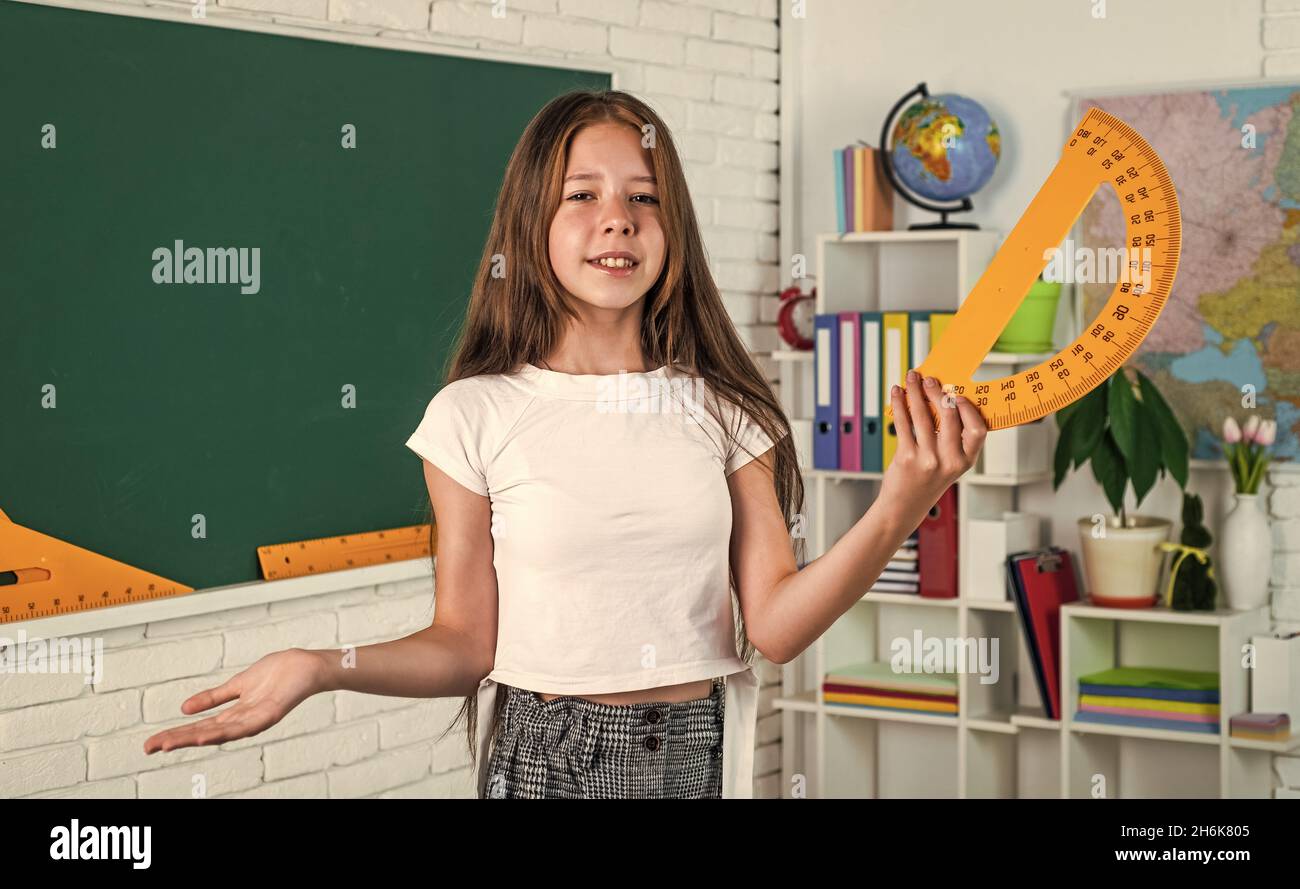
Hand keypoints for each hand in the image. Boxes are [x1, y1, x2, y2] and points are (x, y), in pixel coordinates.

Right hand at [142, 648, 326, 753]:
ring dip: (195, 738)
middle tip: (149, 748)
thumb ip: (214, 697)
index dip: (175, 734)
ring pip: (220, 733)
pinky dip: (224, 731)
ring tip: (170, 743)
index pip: (199, 727)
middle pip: (205, 734)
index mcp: (234, 714)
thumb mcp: (238, 685)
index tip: (151, 743)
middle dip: (176, 740)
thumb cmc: (277, 674)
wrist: (306, 666)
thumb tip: (184, 708)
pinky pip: (245, 725)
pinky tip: (205, 735)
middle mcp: (243, 721)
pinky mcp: (269, 714)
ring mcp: (256, 719)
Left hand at [877, 369, 987, 532]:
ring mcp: (928, 459)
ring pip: (923, 415)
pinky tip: (897, 394)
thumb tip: (943, 398)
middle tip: (929, 379)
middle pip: (949, 416)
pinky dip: (899, 404)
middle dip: (938, 392)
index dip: (969, 409)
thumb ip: (951, 439)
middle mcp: (949, 460)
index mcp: (965, 460)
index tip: (958, 394)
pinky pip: (904, 423)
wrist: (904, 507)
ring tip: (911, 379)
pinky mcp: (907, 458)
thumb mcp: (949, 465)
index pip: (978, 430)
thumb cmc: (927, 482)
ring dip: (916, 392)